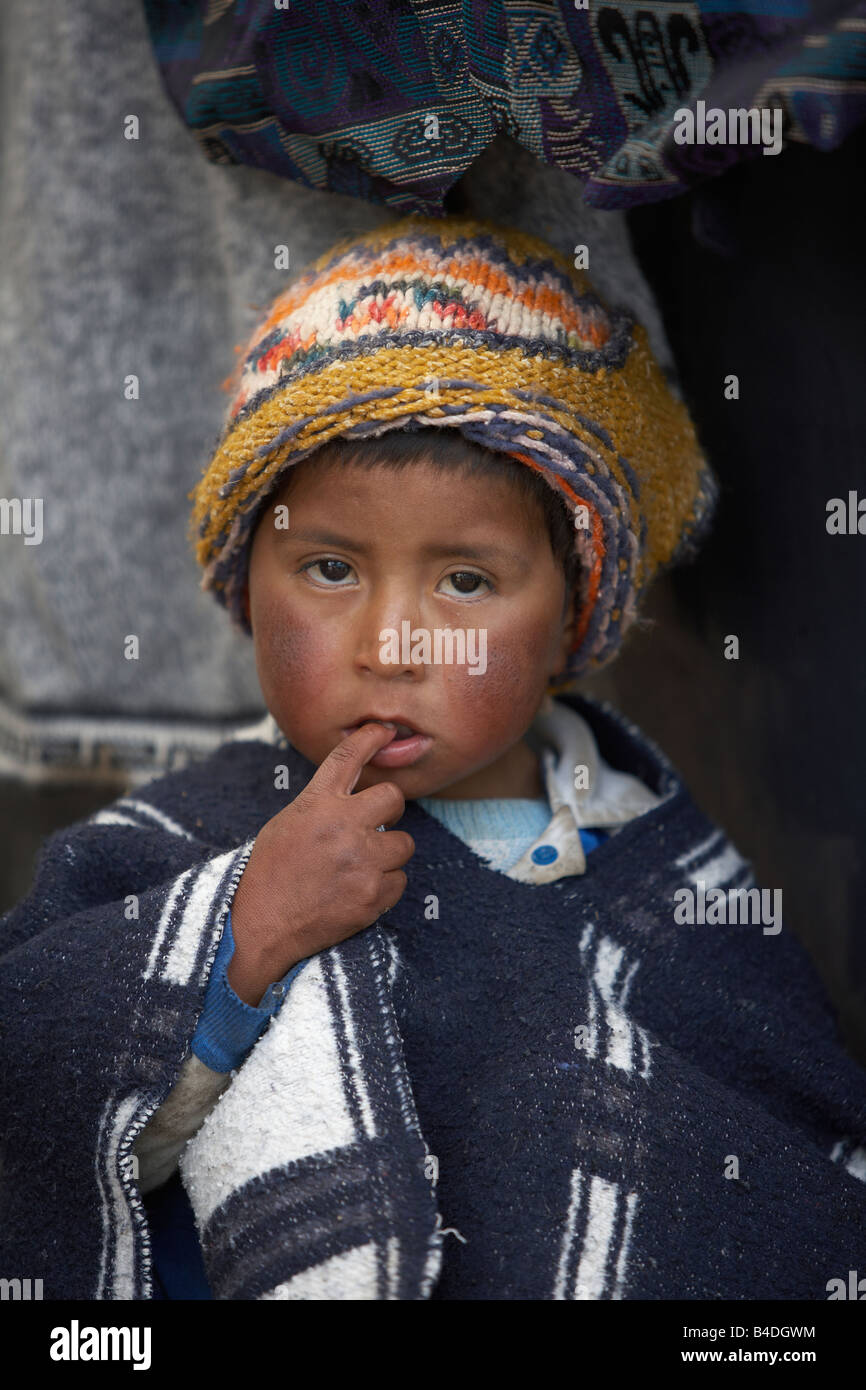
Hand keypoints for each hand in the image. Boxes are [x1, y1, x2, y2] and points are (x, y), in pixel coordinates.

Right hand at [227, 722, 413, 1004]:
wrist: (262, 927)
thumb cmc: (269, 874)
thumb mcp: (287, 824)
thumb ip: (322, 806)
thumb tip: (353, 796)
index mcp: (317, 804)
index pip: (349, 757)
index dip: (371, 738)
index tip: (386, 730)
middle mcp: (343, 826)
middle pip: (393, 798)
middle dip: (388, 811)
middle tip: (373, 827)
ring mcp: (362, 861)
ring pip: (404, 844)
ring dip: (388, 854)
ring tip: (360, 868)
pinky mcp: (373, 894)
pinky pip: (400, 880)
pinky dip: (385, 886)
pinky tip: (359, 892)